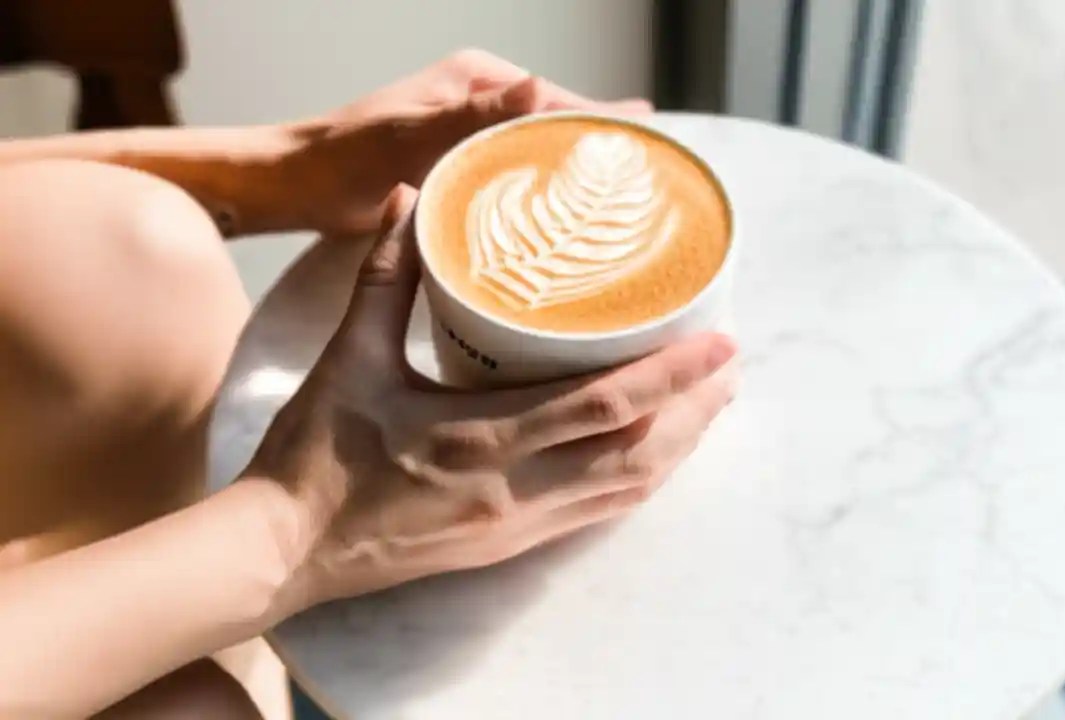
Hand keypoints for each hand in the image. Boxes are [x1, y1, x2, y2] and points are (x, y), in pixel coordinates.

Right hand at [248, 187, 736, 614]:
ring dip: (679, 447)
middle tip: (732, 365)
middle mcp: (515, 489)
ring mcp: (519, 526)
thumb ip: (386, 276)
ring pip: (626, 490)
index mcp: (480, 438)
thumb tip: (412, 198)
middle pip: (638, 451)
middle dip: (696, 410)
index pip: (604, 406)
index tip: (720, 341)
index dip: (672, 376)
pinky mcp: (511, 548)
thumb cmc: (315, 454)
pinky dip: (639, 481)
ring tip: (712, 405)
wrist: (285, 552)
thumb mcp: (348, 357)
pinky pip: (597, 515)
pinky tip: (657, 457)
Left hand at [290, 49, 651, 233]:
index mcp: (480, 80)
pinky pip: (519, 178)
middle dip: (599, 153)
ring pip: (541, 155)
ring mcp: (476, 137)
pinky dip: (544, 196)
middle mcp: (485, 103)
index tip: (652, 147)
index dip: (605, 125)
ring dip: (575, 179)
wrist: (300, 185)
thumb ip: (474, 114)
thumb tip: (539, 87)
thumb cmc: (347, 157)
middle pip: (559, 128)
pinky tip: (570, 225)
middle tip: (655, 183)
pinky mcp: (465, 168)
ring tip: (628, 207)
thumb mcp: (413, 134)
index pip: (559, 102)